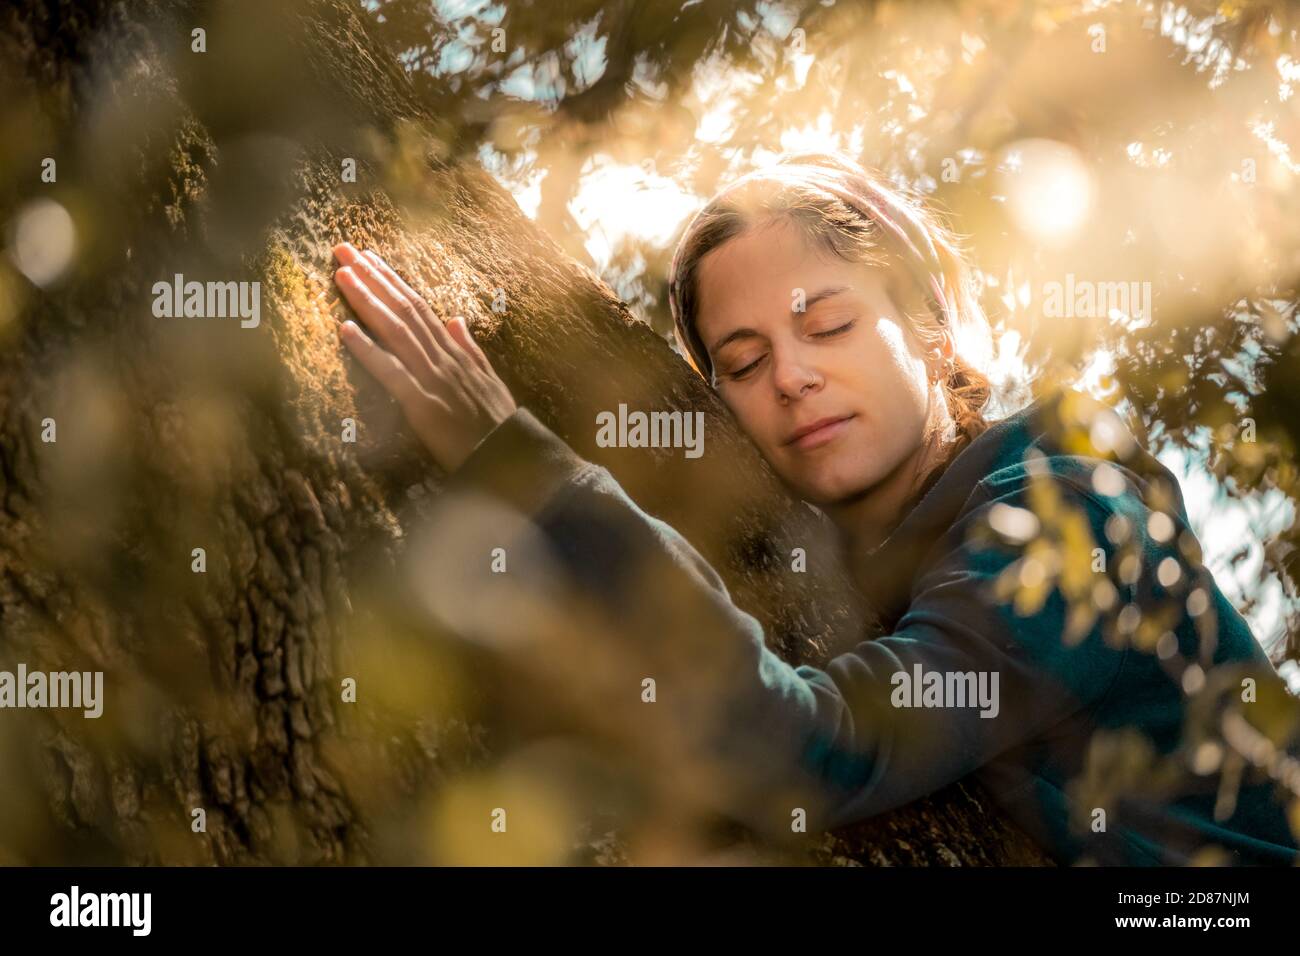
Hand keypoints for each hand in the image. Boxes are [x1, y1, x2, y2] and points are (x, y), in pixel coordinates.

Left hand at [331, 242, 516, 473]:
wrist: (509, 456)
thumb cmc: (498, 423)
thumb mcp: (489, 379)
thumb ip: (470, 348)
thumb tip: (457, 319)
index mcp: (455, 352)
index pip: (419, 307)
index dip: (392, 280)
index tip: (369, 257)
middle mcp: (442, 358)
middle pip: (403, 309)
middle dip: (372, 277)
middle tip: (343, 249)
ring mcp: (433, 379)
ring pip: (396, 331)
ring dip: (367, 300)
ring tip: (342, 275)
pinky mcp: (423, 405)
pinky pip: (391, 372)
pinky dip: (368, 349)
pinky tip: (345, 329)